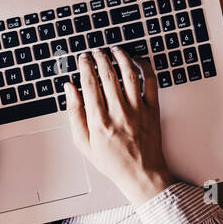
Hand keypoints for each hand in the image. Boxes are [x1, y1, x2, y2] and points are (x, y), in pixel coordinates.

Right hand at [64, 47, 172, 204]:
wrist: (141, 173)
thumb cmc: (112, 161)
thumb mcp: (84, 143)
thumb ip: (74, 114)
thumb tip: (69, 89)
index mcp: (99, 121)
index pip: (89, 84)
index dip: (85, 66)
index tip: (83, 58)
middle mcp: (118, 112)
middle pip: (107, 74)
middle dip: (100, 58)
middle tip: (96, 51)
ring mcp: (138, 109)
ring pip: (129, 73)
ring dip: (120, 57)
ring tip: (114, 50)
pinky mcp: (153, 109)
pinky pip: (151, 81)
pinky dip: (145, 66)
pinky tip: (137, 60)